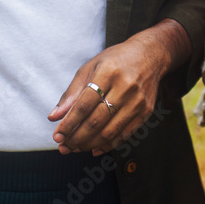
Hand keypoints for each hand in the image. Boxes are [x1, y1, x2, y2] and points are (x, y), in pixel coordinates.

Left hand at [48, 19, 190, 154]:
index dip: (69, 123)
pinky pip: (124, 135)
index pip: (84, 104)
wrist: (150, 55)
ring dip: (89, 144)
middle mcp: (125, 87)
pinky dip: (107, 145)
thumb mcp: (91, 67)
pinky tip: (94, 148)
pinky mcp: (146, 111)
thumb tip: (54, 116)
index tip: (57, 135)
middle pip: (96, 120)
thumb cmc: (116, 60)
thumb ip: (72, 92)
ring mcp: (137, 101)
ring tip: (75, 148)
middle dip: (76, 137)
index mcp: (108, 72)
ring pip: (109, 132)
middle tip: (63, 146)